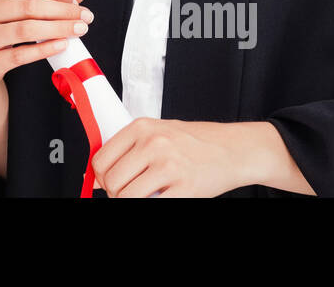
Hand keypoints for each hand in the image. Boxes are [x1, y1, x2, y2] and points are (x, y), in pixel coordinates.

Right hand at [0, 0, 91, 99]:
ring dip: (59, 28)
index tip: (76, 0)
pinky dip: (45, 49)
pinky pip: (22, 54)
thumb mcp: (12, 9)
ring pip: (28, 29)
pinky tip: (62, 45)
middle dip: (64, 10)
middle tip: (84, 17)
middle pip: (31, 5)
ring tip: (78, 30)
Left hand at [90, 118, 272, 196]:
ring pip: (126, 197)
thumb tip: (99, 175)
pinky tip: (159, 198)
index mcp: (141, 127)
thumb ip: (130, 148)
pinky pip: (152, 205)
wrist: (234, 149)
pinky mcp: (185, 188)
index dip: (101, 177)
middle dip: (115, 193)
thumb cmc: (196, 141)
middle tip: (126, 193)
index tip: (108, 183)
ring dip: (129, 201)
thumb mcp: (158, 132)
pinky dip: (148, 205)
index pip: (101, 159)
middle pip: (112, 181)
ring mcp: (169, 166)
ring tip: (143, 196)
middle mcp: (152, 143)